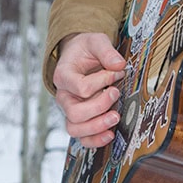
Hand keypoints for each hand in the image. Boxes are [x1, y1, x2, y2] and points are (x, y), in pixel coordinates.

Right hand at [52, 32, 126, 147]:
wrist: (79, 57)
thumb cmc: (85, 50)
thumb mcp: (95, 41)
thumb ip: (106, 50)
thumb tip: (119, 65)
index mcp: (63, 76)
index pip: (80, 87)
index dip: (101, 82)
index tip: (116, 73)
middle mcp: (63, 96)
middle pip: (75, 113)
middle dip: (99, 106)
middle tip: (116, 94)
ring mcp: (69, 110)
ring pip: (75, 129)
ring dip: (97, 126)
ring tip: (115, 117)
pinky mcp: (79, 120)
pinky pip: (82, 138)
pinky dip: (95, 140)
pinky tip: (110, 134)